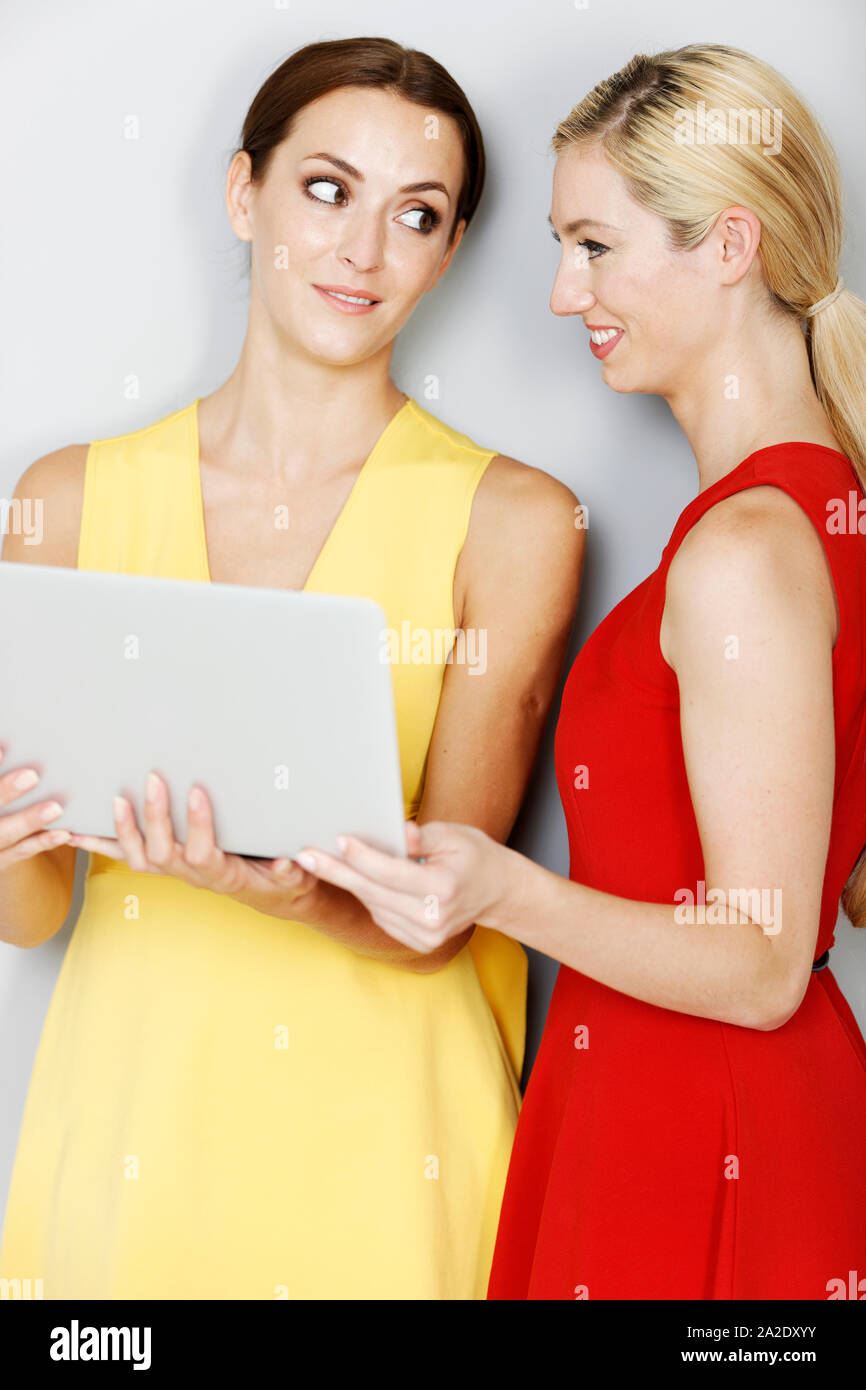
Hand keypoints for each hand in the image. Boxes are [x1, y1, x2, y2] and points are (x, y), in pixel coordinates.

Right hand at [0, 747, 71, 868]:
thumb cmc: (6, 803)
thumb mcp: (4, 789)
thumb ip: (5, 772)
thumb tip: (11, 743)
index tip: (2, 749)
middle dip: (5, 792)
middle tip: (31, 776)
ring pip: (4, 834)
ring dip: (29, 820)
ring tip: (56, 808)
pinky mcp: (1, 859)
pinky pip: (21, 851)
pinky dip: (42, 842)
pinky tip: (63, 833)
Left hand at [66, 771, 318, 912]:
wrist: (270, 895)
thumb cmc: (280, 881)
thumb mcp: (294, 877)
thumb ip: (290, 871)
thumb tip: (287, 860)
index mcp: (222, 875)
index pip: (202, 852)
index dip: (197, 824)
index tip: (196, 790)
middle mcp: (192, 875)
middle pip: (162, 853)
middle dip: (155, 816)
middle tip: (154, 778)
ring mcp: (175, 871)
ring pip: (139, 857)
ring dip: (124, 830)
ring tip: (116, 799)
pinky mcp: (166, 864)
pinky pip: (128, 857)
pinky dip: (101, 845)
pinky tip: (76, 832)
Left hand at [294, 819, 514, 952]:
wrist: (497, 892)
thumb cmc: (475, 856)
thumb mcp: (454, 835)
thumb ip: (420, 837)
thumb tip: (396, 834)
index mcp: (443, 889)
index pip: (392, 872)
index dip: (363, 856)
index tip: (339, 840)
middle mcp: (433, 918)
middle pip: (373, 891)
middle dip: (337, 871)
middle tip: (305, 855)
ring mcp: (425, 936)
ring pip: (373, 905)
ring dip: (348, 882)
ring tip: (321, 860)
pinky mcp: (418, 943)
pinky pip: (381, 916)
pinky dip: (368, 895)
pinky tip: (356, 878)